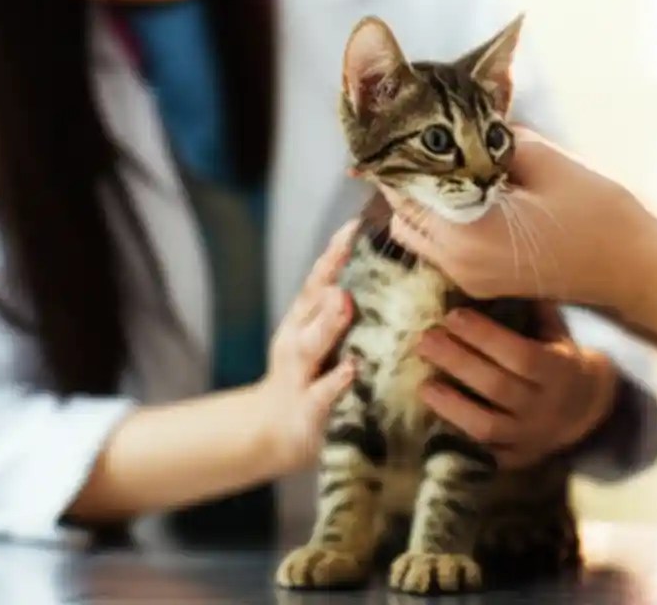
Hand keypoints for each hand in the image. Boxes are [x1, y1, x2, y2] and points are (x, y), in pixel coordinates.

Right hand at [259, 221, 359, 471]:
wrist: (270, 433)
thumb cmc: (310, 378)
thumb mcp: (321, 340)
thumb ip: (341, 310)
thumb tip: (386, 271)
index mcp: (305, 320)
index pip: (319, 278)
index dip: (334, 251)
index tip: (354, 223)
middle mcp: (298, 340)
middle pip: (312, 302)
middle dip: (328, 274)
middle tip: (347, 248)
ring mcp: (300, 374)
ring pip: (312, 343)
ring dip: (328, 322)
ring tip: (344, 301)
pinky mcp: (308, 410)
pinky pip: (323, 394)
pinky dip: (336, 382)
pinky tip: (352, 370)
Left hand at [382, 126, 654, 306]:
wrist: (633, 266)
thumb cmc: (596, 211)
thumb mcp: (544, 161)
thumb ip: (494, 141)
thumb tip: (460, 121)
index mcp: (467, 233)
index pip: (405, 194)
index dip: (398, 162)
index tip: (395, 134)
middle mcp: (458, 264)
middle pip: (403, 220)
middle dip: (407, 184)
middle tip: (422, 148)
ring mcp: (469, 280)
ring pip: (419, 239)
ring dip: (423, 207)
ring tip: (445, 171)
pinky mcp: (483, 285)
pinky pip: (441, 252)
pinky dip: (441, 225)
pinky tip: (466, 196)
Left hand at [415, 305, 618, 468]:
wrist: (586, 410)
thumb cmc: (560, 360)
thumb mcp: (556, 333)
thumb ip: (531, 309)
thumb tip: (496, 272)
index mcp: (560, 372)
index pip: (520, 355)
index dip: (485, 336)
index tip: (452, 315)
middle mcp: (547, 408)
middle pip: (497, 387)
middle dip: (458, 362)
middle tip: (425, 339)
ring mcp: (530, 439)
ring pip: (486, 426)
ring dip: (451, 405)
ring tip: (423, 383)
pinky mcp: (514, 460)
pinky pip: (482, 453)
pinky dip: (456, 436)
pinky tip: (434, 416)